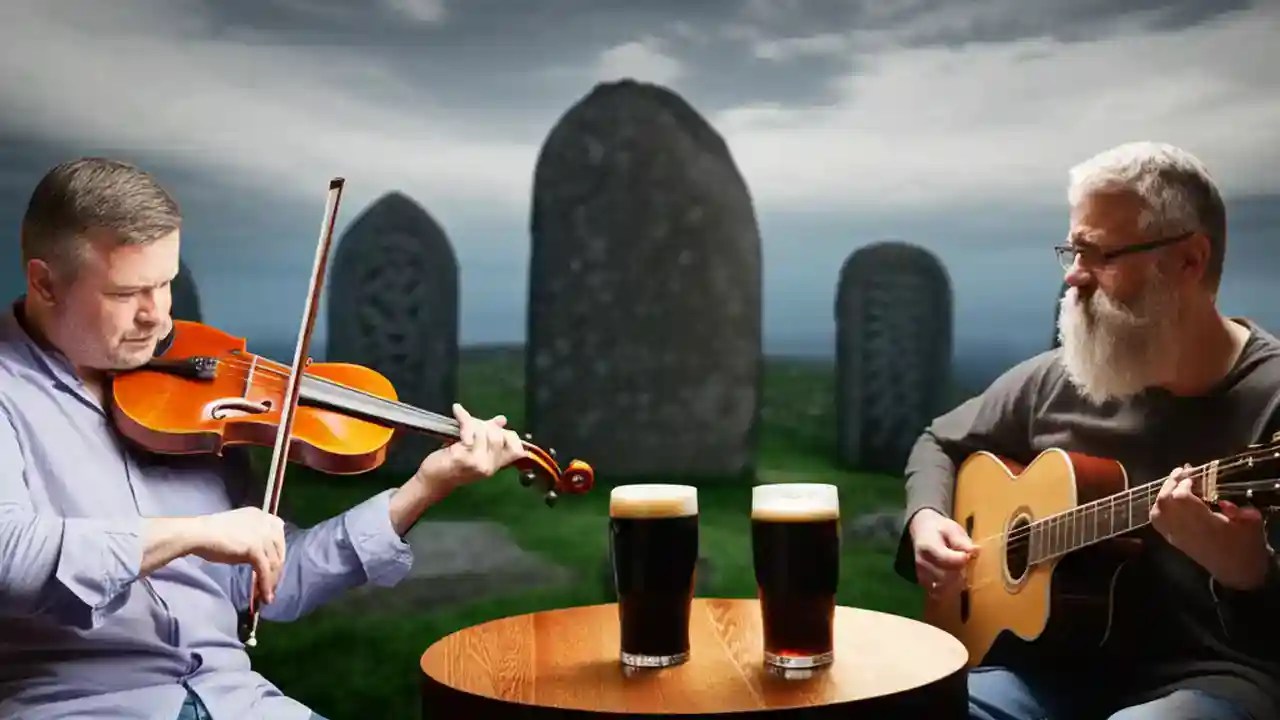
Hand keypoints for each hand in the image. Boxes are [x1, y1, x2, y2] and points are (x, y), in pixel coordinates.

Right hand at [190, 507, 285, 604]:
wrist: (199, 534)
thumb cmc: (211, 534)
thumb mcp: (239, 532)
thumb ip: (252, 539)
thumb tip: (260, 558)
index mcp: (262, 516)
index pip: (279, 535)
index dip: (278, 554)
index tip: (273, 568)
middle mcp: (266, 523)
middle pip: (279, 550)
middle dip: (276, 570)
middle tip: (272, 586)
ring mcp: (262, 535)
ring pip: (273, 562)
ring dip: (271, 581)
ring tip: (267, 596)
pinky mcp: (256, 548)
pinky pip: (265, 570)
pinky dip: (265, 585)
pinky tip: (264, 597)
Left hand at [415, 403, 525, 493]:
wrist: (432, 480)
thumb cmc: (452, 464)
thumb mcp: (474, 449)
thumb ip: (489, 434)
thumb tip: (502, 420)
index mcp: (494, 465)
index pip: (516, 451)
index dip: (510, 436)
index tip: (496, 428)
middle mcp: (489, 466)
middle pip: (498, 436)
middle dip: (486, 424)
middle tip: (472, 423)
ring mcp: (476, 463)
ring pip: (484, 432)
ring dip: (473, 422)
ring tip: (463, 420)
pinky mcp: (462, 458)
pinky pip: (468, 431)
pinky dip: (463, 418)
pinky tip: (457, 411)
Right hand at [909, 508, 978, 596]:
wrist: (921, 530)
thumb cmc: (940, 529)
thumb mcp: (952, 528)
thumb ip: (961, 541)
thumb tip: (975, 551)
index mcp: (929, 546)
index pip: (946, 559)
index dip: (961, 560)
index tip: (970, 556)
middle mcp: (922, 562)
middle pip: (946, 576)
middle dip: (961, 573)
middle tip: (968, 566)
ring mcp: (921, 574)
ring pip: (943, 587)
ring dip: (956, 583)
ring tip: (962, 573)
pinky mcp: (923, 582)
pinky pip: (937, 592)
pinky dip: (949, 589)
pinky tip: (955, 581)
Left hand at [1150, 464, 1270, 589]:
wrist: (1237, 572)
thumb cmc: (1245, 547)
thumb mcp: (1251, 525)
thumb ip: (1240, 511)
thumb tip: (1224, 503)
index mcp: (1205, 526)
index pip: (1180, 499)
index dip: (1183, 484)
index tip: (1193, 475)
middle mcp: (1184, 531)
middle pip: (1165, 502)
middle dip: (1171, 483)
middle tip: (1181, 472)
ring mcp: (1175, 537)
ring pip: (1157, 511)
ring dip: (1163, 493)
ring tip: (1174, 483)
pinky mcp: (1172, 541)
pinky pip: (1157, 521)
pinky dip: (1159, 507)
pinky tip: (1168, 500)